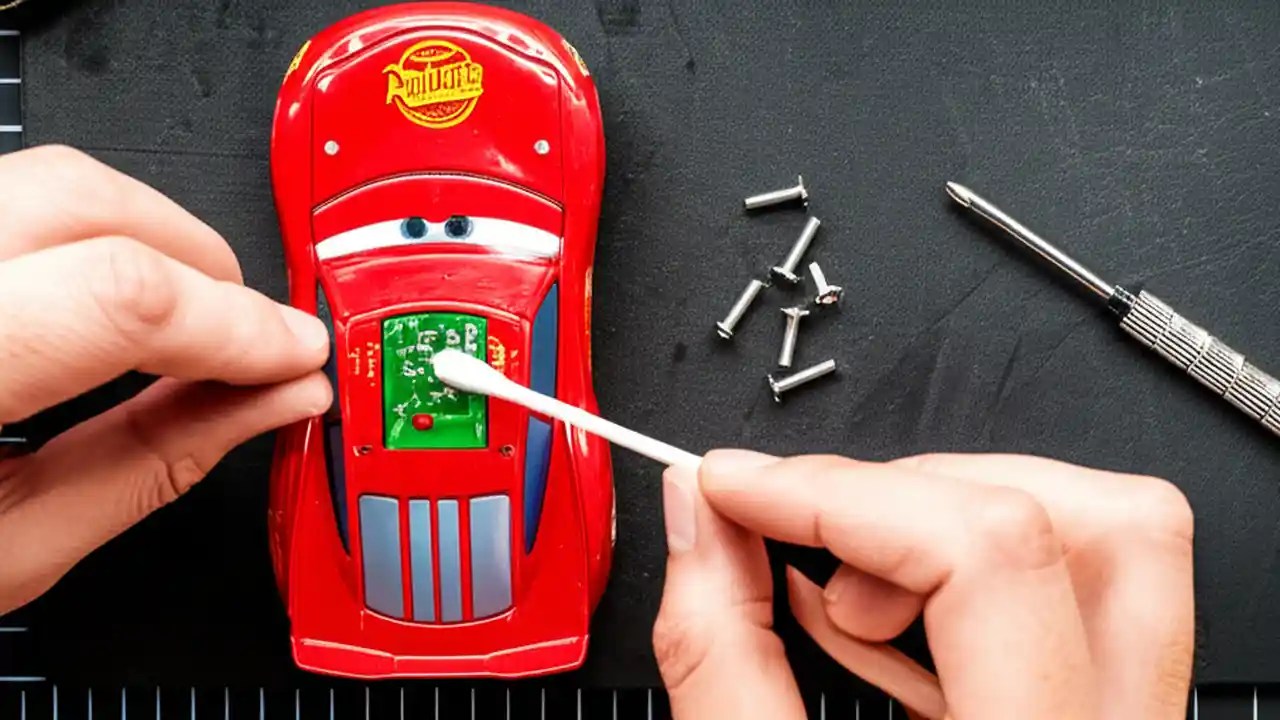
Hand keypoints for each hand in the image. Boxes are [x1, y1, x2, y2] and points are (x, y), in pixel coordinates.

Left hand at [0, 146, 330, 612]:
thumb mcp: (9, 550)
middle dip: (200, 260)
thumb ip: (153, 464)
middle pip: (80, 196)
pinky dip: (77, 239)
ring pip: (40, 176)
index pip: (116, 297)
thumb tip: (268, 403)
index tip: (291, 354)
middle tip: (248, 334)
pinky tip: (99, 302)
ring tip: (184, 318)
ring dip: (144, 237)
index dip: (235, 322)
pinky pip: (3, 204)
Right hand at [653, 450, 1193, 718]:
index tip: (739, 490)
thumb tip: (699, 524)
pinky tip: (882, 635)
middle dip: (915, 497)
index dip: (838, 493)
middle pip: (1097, 527)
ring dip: (956, 525)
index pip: (987, 555)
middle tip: (807, 542)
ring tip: (852, 600)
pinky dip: (965, 579)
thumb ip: (721, 659)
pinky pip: (1080, 601)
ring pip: (1115, 547)